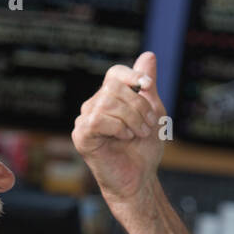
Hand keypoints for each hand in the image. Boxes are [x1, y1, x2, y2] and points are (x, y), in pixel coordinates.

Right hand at [72, 51, 167, 205]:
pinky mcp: (81, 136)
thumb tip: (148, 55)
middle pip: (114, 87)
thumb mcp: (153, 113)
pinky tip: (124, 138)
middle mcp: (94, 106)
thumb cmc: (144, 149)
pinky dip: (118, 128)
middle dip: (138, 105)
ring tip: (139, 133)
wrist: (139, 179)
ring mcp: (85, 120)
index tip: (148, 86)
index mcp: (110, 98)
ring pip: (108, 102)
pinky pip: (98, 120)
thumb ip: (148, 86)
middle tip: (148, 125)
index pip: (115, 74)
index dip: (132, 75)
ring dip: (132, 119)